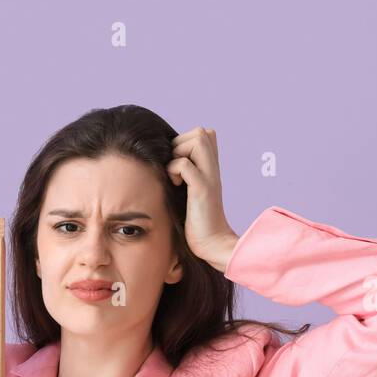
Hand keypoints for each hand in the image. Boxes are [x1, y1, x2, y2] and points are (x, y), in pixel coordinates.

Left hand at [166, 127, 238, 272]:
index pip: (205, 133)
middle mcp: (213, 168)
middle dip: (181, 144)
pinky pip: (185, 164)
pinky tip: (176, 185)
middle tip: (175, 168)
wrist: (212, 244)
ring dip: (179, 153)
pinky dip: (174, 170)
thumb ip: (185, 176)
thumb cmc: (196, 222)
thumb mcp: (189, 193)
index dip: (186, 142)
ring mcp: (210, 177)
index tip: (178, 164)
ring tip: (176, 175)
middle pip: (201, 132)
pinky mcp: (203, 189)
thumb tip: (164, 162)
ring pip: (197, 140)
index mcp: (211, 167)